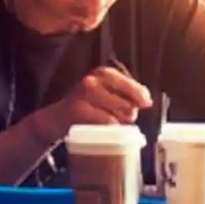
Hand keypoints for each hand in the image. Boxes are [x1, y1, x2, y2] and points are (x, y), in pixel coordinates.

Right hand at [35, 66, 152, 141]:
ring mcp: (83, 96)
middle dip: (129, 114)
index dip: (139, 94)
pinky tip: (104, 130)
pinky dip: (109, 131)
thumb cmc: (87, 105)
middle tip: (118, 117)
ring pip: (117, 116)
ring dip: (119, 124)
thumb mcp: (106, 90)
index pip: (128, 84)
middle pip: (127, 104)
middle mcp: (91, 81)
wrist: (57, 117)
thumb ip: (126, 91)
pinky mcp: (78, 112)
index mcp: (101, 73)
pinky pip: (106, 124)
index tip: (146, 103)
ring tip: (108, 122)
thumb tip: (147, 101)